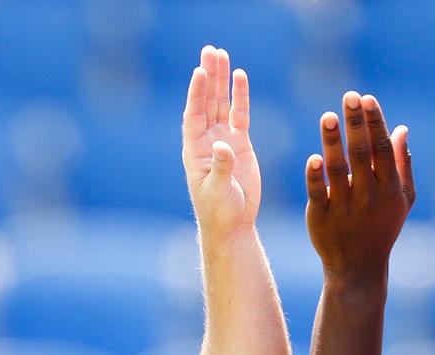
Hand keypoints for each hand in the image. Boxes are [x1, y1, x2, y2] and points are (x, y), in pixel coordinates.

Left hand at [182, 44, 261, 237]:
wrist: (232, 224)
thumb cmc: (219, 211)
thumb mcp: (219, 191)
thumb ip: (221, 167)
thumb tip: (223, 145)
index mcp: (195, 150)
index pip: (194, 115)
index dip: (196, 93)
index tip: (199, 71)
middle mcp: (206, 140)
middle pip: (206, 101)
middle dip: (208, 76)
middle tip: (210, 50)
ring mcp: (223, 139)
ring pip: (221, 103)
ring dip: (220, 80)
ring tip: (220, 54)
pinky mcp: (240, 143)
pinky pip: (239, 114)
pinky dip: (239, 96)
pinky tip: (239, 76)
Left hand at [305, 92, 412, 278]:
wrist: (358, 268)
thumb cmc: (382, 228)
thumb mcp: (401, 200)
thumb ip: (401, 164)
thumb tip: (401, 128)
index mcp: (389, 189)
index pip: (382, 149)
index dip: (375, 123)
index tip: (367, 99)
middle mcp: (369, 196)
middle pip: (363, 154)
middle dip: (357, 124)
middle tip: (350, 96)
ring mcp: (345, 207)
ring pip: (339, 170)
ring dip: (334, 142)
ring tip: (328, 116)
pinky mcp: (321, 217)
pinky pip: (318, 193)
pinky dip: (315, 176)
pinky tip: (314, 157)